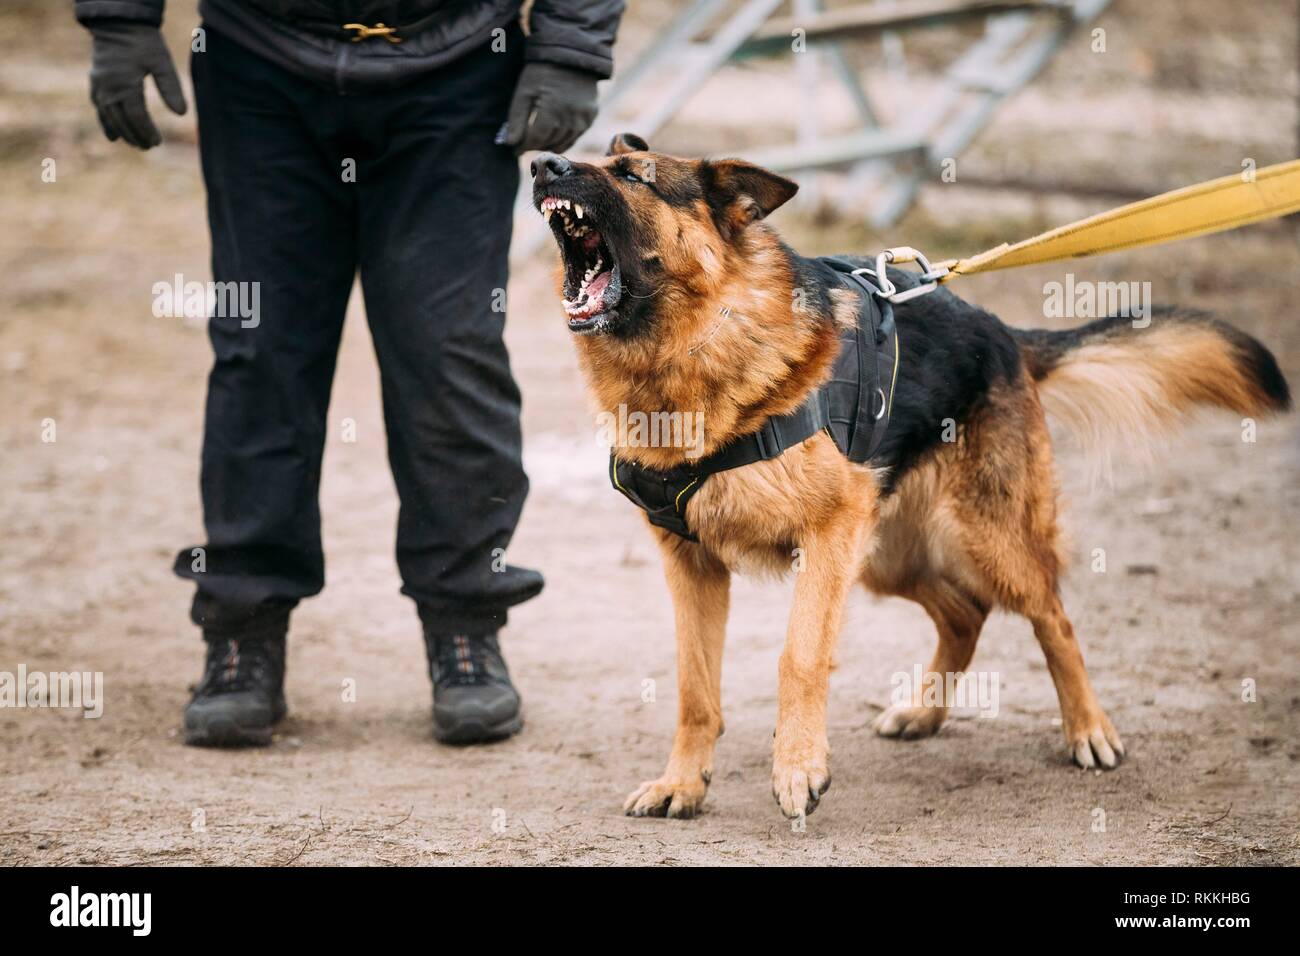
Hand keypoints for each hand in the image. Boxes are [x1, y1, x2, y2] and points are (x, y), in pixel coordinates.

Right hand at [89, 20, 186, 149]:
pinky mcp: (96, 82)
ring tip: (135, 144)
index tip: (157, 142)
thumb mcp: (162, 62)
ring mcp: (99, 85)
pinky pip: (99, 108)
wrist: (119, 23)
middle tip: (149, 147)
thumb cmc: (144, 42)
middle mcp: (108, 87)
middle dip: (135, 136)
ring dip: (121, 133)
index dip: (146, 131)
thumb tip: (181, 114)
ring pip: (108, 116)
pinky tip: (113, 136)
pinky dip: (105, 123)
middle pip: (122, 120)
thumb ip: (171, 87)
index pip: (137, 116)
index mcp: (125, 84)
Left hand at [502, 62, 598, 154]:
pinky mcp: (592, 115)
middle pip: (550, 142)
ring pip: (564, 142)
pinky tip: (555, 134)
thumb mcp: (525, 90)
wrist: (572, 52)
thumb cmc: (543, 70)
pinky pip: (577, 135)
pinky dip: (565, 138)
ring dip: (550, 144)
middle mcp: (571, 117)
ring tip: (539, 140)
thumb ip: (517, 119)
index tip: (514, 150)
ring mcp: (584, 118)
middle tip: (525, 144)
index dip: (524, 146)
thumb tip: (511, 144)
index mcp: (552, 111)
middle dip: (535, 145)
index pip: (536, 138)